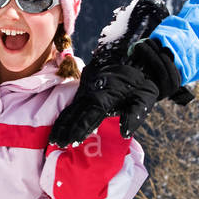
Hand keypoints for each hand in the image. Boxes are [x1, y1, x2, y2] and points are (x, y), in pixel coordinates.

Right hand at [51, 38, 190, 145]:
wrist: (131, 55)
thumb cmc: (139, 80)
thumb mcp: (144, 97)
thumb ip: (135, 115)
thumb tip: (124, 133)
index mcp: (106, 95)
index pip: (91, 114)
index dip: (81, 127)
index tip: (73, 140)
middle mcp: (92, 92)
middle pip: (76, 113)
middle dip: (66, 129)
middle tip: (58, 143)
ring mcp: (86, 88)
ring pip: (71, 107)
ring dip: (62, 123)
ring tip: (54, 138)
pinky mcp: (84, 86)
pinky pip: (72, 102)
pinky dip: (65, 114)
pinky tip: (59, 125)